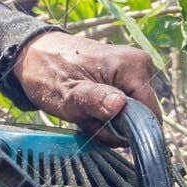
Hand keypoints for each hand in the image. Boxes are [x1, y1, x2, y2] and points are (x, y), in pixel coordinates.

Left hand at [12, 31, 162, 135]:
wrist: (36, 55)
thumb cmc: (48, 72)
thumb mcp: (68, 93)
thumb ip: (94, 100)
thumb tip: (119, 105)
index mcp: (133, 66)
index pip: (151, 116)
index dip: (128, 131)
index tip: (99, 128)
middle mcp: (141, 66)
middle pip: (142, 117)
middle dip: (115, 128)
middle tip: (86, 120)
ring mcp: (136, 72)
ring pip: (133, 116)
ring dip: (108, 124)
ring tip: (85, 114)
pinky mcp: (127, 78)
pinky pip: (126, 109)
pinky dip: (107, 116)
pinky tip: (90, 109)